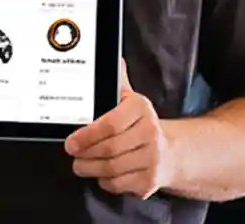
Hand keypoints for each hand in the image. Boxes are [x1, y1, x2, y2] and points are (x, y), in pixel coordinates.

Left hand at [65, 62, 173, 198]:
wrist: (173, 152)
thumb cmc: (142, 125)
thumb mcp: (131, 101)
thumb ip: (119, 83)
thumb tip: (115, 59)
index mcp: (141, 109)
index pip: (110, 124)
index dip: (87, 135)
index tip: (71, 142)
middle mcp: (150, 133)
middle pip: (108, 148)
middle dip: (85, 153)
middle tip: (73, 153)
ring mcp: (152, 159)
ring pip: (111, 168)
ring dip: (90, 168)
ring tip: (81, 164)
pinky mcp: (149, 182)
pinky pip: (118, 184)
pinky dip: (105, 181)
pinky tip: (102, 174)